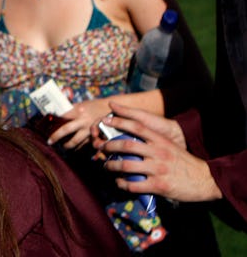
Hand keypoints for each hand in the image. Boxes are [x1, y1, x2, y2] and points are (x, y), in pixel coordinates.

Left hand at [48, 98, 111, 149]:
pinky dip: (78, 147)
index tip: (46, 126)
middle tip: (49, 142)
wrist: (112, 109)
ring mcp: (90, 129)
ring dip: (67, 145)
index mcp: (78, 110)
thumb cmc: (94, 106)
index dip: (54, 122)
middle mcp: (83, 120)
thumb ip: (71, 110)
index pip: (62, 117)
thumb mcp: (82, 104)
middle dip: (56, 137)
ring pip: (75, 141)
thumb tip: (58, 115)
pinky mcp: (95, 136)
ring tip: (62, 147)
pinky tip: (74, 148)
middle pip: (66, 130)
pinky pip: (84, 144)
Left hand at [96, 103, 220, 201]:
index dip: (118, 121)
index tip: (105, 120)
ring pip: (126, 166)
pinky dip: (122, 184)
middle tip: (101, 148)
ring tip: (106, 166)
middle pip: (126, 145)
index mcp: (160, 140)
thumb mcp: (169, 146)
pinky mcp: (159, 186)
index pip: (136, 126)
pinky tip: (119, 182)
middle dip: (109, 146)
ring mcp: (158, 170)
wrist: (205, 179)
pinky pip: (134, 185)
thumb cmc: (183, 162)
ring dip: (111, 166)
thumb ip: (152, 141)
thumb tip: (131, 137)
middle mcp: (158, 152)